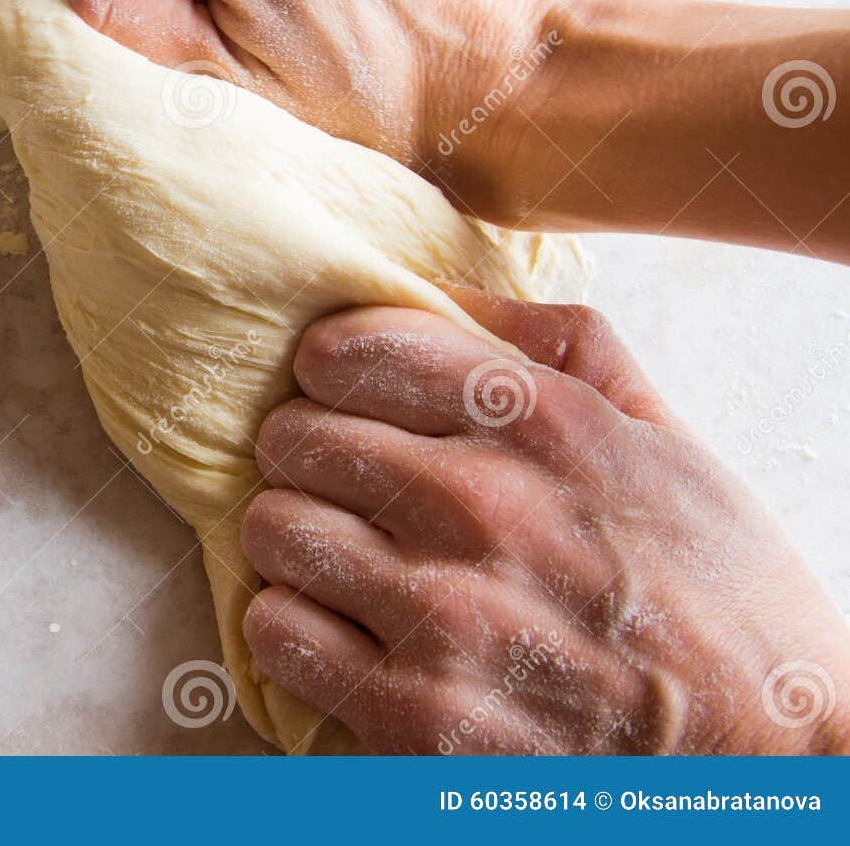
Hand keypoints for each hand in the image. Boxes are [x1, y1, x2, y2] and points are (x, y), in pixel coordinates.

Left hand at [240, 287, 849, 753]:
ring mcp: (446, 619)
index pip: (347, 350)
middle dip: (311, 455)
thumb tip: (440, 288)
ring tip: (347, 557)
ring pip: (273, 530)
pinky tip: (348, 629)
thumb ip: (553, 342)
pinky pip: (277, 634)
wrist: (775, 760)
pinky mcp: (419, 720)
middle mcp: (484, 509)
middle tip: (349, 484)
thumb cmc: (717, 589)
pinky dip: (297, 628)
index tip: (349, 397)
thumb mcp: (664, 434)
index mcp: (542, 423)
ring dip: (299, 540)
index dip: (334, 372)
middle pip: (291, 439)